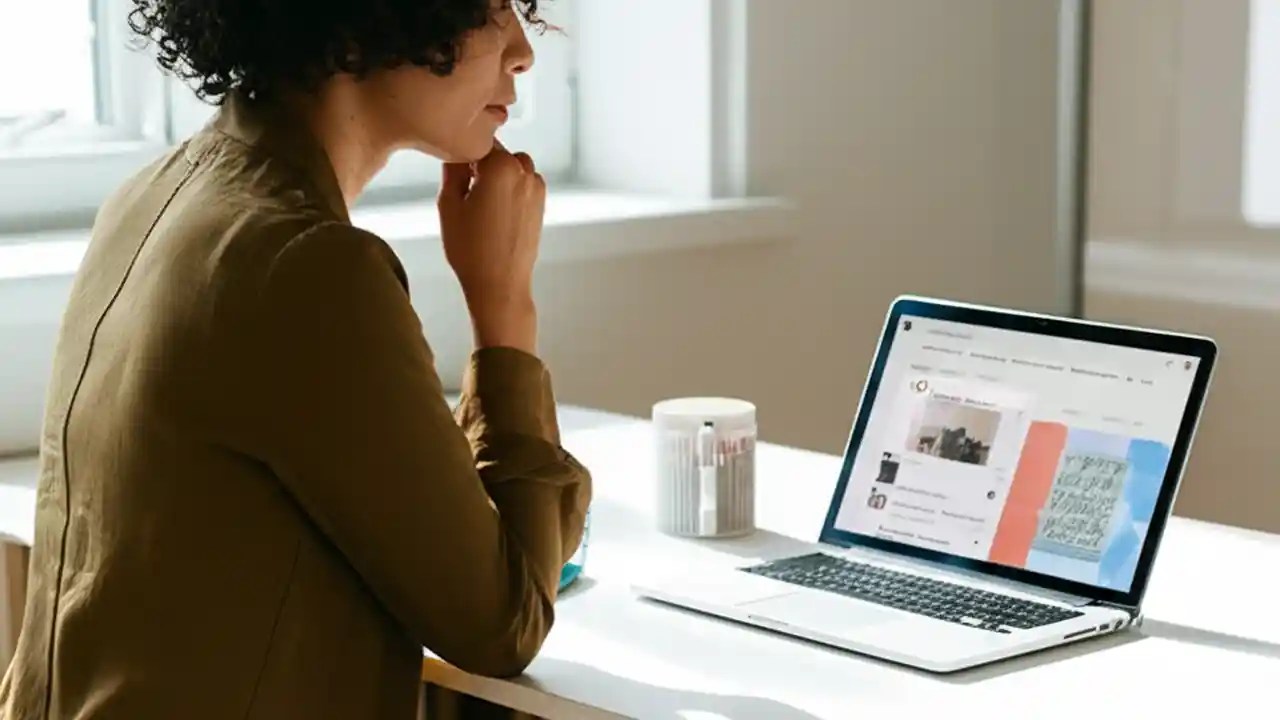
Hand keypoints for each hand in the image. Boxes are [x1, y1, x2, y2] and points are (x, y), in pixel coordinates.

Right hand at [438, 141, 545, 353]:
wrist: (500, 284)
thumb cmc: (472, 250)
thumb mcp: (449, 205)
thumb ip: (453, 170)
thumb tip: (455, 153)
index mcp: (501, 167)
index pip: (478, 142)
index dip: (462, 154)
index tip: (453, 170)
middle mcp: (525, 172)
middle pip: (498, 153)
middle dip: (482, 165)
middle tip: (465, 191)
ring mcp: (537, 188)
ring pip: (513, 167)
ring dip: (498, 176)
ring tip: (481, 204)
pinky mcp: (541, 204)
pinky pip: (523, 184)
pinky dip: (510, 190)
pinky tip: (495, 213)